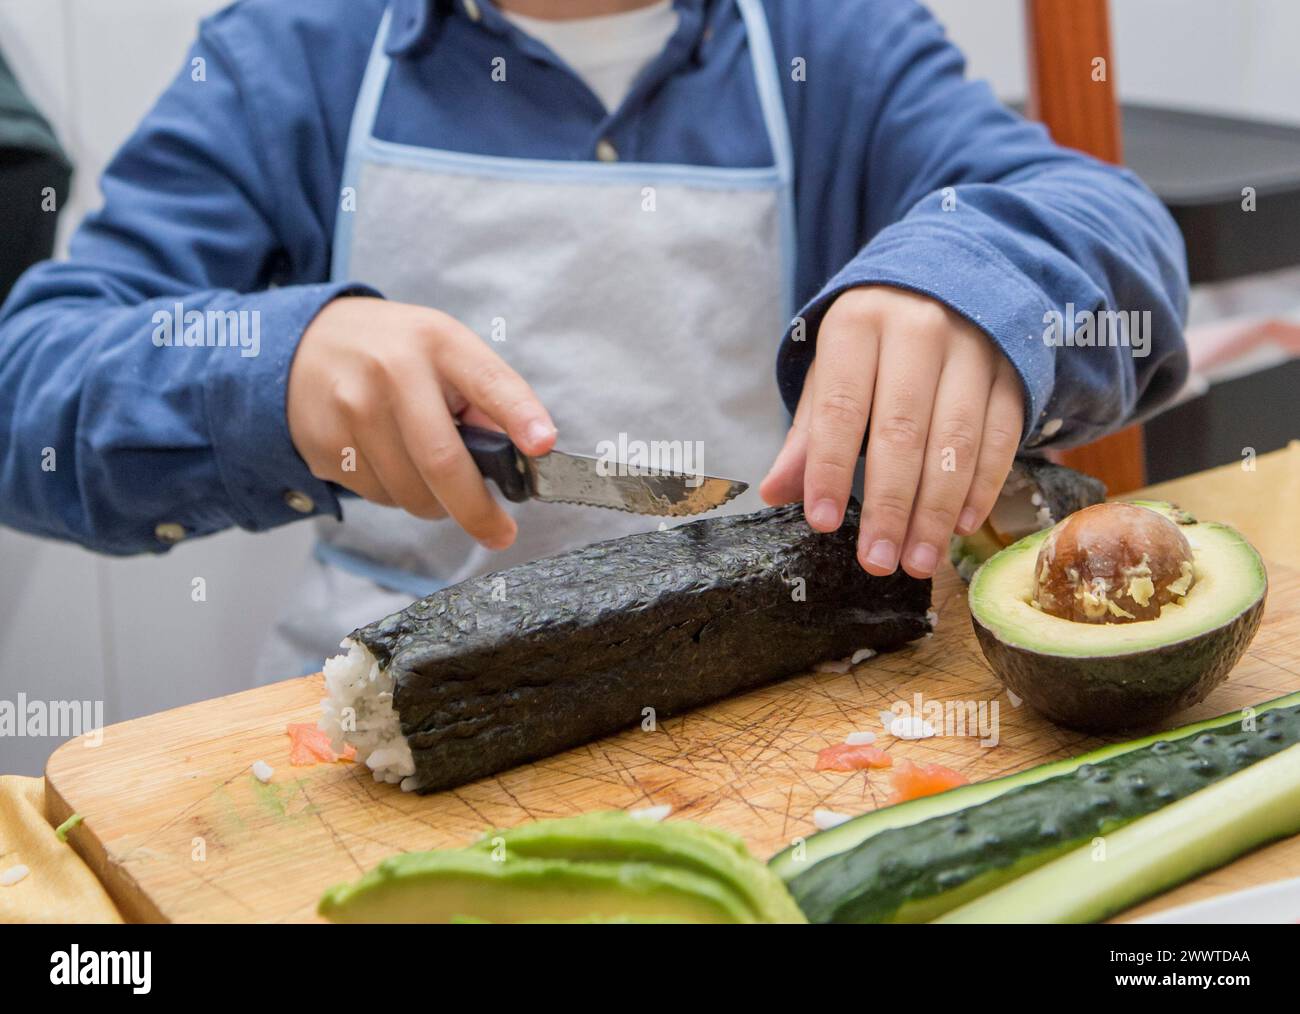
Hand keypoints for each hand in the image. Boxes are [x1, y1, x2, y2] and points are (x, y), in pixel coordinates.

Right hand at [287, 297, 555, 549]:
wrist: (304, 346)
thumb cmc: (396, 355)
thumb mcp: (444, 351)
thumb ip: (484, 398)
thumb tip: (521, 459)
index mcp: (438, 343)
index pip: (488, 381)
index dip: (519, 415)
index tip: (543, 445)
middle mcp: (393, 371)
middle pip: (443, 462)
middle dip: (478, 511)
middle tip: (500, 534)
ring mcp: (352, 407)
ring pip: (410, 492)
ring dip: (433, 502)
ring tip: (429, 473)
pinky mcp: (324, 442)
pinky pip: (377, 496)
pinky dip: (396, 494)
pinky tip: (388, 461)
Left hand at [760, 286, 1023, 577]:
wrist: (948, 280)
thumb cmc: (874, 341)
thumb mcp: (832, 370)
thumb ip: (809, 433)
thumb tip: (774, 491)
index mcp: (859, 325)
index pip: (840, 407)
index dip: (829, 469)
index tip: (821, 523)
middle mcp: (919, 330)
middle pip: (902, 432)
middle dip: (889, 506)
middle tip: (877, 561)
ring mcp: (973, 348)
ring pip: (956, 441)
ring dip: (936, 511)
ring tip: (917, 561)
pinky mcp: (1012, 371)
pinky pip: (1001, 437)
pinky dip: (981, 488)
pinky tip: (961, 527)